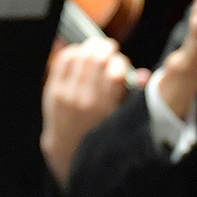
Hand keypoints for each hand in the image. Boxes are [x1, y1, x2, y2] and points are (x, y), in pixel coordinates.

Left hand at [41, 36, 143, 185]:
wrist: (69, 149)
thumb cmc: (101, 130)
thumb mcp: (121, 117)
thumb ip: (134, 95)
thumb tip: (143, 75)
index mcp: (106, 107)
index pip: (115, 71)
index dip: (120, 62)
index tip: (121, 64)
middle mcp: (85, 100)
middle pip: (96, 58)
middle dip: (106, 48)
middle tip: (110, 48)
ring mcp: (66, 95)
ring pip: (79, 56)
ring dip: (89, 48)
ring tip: (95, 50)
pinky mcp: (53, 91)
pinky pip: (62, 61)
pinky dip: (72, 52)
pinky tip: (80, 55)